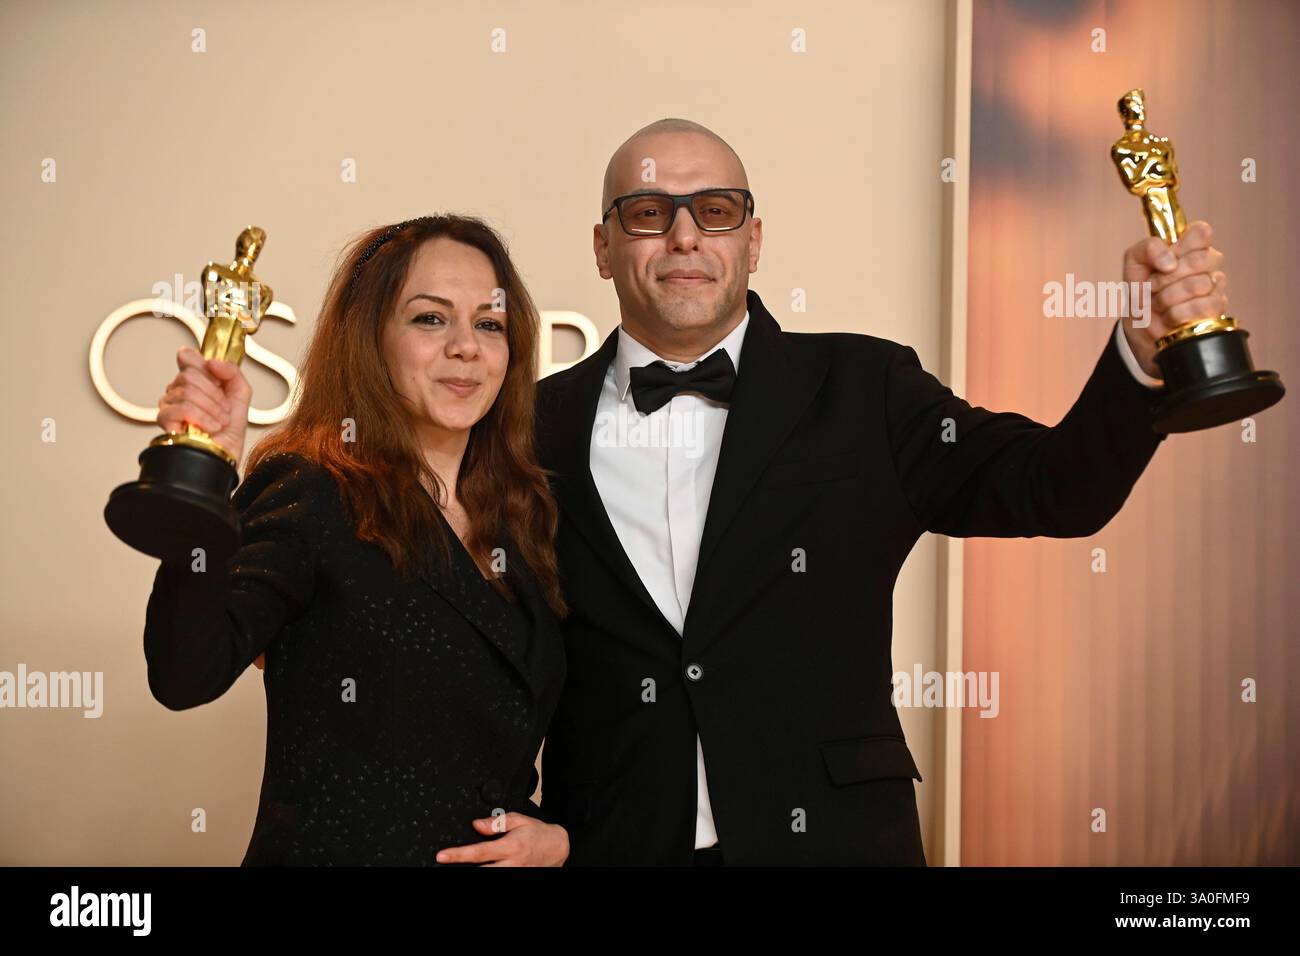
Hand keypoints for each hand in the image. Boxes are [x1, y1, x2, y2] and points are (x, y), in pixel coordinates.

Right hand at [156, 346, 252, 464]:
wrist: (227, 454)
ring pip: (186, 391)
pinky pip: (182, 408)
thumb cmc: (230, 429)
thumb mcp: (241, 394)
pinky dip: (202, 417)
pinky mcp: (165, 421)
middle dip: (214, 394)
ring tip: (220, 421)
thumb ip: (231, 372)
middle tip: (224, 409)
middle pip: (188, 374)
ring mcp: (169, 406)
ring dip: (212, 408)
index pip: (187, 357)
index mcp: (194, 382)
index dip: (202, 364)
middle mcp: (178, 391)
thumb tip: (212, 362)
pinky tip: (211, 427)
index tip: (217, 379)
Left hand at [434, 813, 568, 865]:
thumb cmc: (538, 833)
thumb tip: (477, 825)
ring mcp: (514, 874)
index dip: (458, 855)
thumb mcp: (519, 820)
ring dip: (473, 873)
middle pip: (481, 871)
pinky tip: (481, 868)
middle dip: (462, 870)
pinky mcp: (517, 878)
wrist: (558, 847)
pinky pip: (498, 879)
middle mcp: (511, 864)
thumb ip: (496, 822)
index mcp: (510, 846)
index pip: (479, 852)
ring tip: (460, 867)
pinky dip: (487, 873)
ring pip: (489, 877)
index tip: (442, 856)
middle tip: (446, 864)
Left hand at [1121, 220, 1229, 377]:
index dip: (1183, 246)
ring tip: (1159, 302)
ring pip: (1198, 285)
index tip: (1165, 261)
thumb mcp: (1134, 262)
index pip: (1202, 232)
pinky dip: (1176, 313)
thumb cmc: (1141, 289)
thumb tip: (1169, 260)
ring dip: (1168, 297)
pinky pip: (1201, 307)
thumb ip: (1147, 248)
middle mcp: (1208, 262)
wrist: (1140, 324)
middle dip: (1166, 278)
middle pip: (1200, 260)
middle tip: (1154, 286)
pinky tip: (1169, 315)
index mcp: (1190, 245)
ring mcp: (1215, 285)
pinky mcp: (1217, 308)